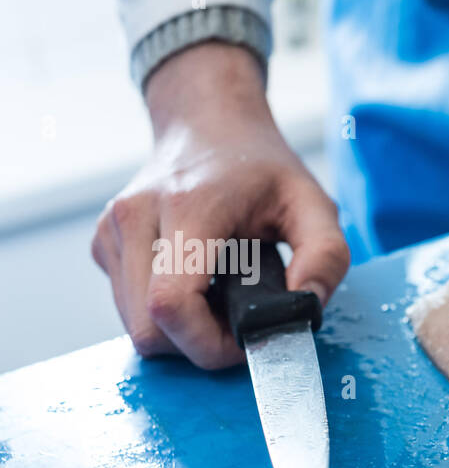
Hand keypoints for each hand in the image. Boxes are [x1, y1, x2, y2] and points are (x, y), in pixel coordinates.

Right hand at [91, 42, 348, 368]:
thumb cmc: (262, 167)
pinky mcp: (104, 246)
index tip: (248, 339)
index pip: (171, 305)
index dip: (210, 343)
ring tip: (224, 301)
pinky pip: (128, 309)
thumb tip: (305, 306)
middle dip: (199, 345)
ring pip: (135, 327)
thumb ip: (326, 257)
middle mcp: (134, 218)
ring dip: (182, 334)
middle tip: (241, 324)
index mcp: (186, 207)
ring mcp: (111, 232)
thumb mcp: (314, 203)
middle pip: (148, 329)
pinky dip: (165, 316)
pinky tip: (199, 288)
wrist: (208, 123)